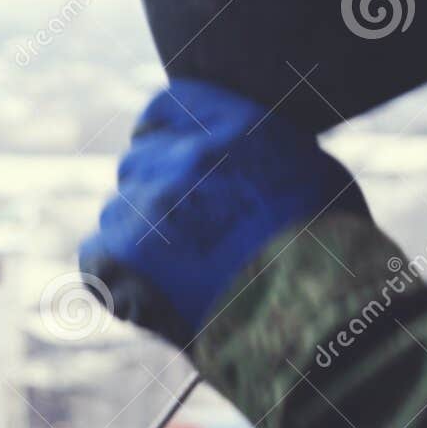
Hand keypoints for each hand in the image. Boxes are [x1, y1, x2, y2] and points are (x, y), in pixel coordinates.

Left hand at [79, 79, 366, 350]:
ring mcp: (148, 203)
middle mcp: (183, 154)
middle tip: (183, 241)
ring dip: (139, 241)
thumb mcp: (309, 178)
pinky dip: (116, 276)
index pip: (164, 111)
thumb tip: (239, 171)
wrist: (309, 316)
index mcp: (232, 124)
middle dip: (155, 198)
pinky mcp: (121, 252)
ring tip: (180, 281)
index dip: (161, 140)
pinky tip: (149, 297)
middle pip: (138, 165)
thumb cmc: (330, 257)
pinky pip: (96, 255)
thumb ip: (258, 159)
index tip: (165, 163)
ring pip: (118, 213)